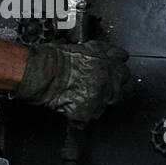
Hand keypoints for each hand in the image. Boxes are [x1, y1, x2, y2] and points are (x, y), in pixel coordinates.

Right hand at [15, 40, 130, 123]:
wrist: (41, 72)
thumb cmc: (53, 58)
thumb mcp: (82, 46)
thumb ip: (100, 52)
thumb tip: (106, 53)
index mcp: (106, 62)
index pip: (123, 68)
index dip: (118, 71)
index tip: (114, 73)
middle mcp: (106, 80)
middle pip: (122, 89)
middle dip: (113, 89)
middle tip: (99, 88)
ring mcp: (98, 97)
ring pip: (107, 105)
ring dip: (97, 102)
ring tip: (83, 97)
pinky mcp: (87, 112)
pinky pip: (89, 118)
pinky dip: (82, 115)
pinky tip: (74, 107)